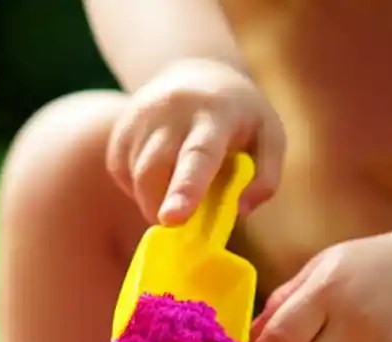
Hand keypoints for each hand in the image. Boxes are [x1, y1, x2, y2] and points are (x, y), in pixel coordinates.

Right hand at [107, 58, 285, 224]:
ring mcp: (141, 118)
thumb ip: (265, 177)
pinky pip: (123, 173)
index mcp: (215, 114)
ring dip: (152, 197)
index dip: (185, 189)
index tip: (172, 219)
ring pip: (136, 176)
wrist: (195, 70)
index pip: (198, 154)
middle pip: (152, 171)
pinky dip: (139, 186)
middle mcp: (172, 112)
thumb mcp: (269, 136)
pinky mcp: (121, 131)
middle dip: (157, 206)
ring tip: (176, 183)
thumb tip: (240, 211)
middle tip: (175, 221)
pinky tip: (160, 171)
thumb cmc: (239, 115)